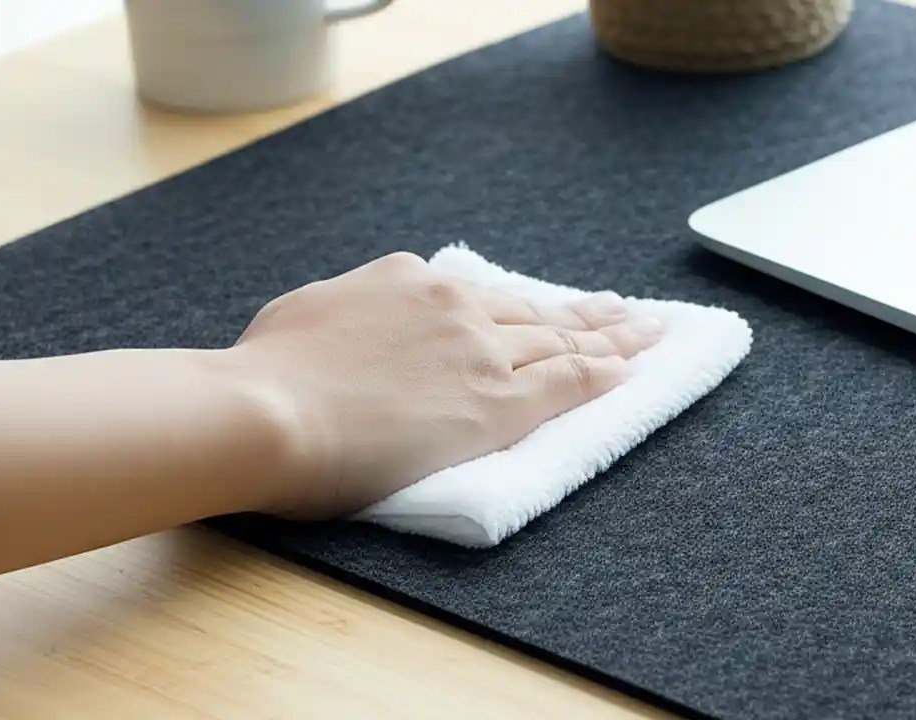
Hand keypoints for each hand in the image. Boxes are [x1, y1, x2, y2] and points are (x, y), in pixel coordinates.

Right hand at [222, 251, 662, 518]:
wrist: (268, 412)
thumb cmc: (266, 373)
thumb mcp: (308, 315)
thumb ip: (352, 314)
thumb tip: (357, 322)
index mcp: (410, 282)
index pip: (487, 297)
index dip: (529, 303)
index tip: (554, 303)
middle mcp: (456, 308)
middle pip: (537, 312)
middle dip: (589, 313)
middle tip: (629, 313)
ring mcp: (482, 354)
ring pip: (564, 341)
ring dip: (613, 339)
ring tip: (648, 335)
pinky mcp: (497, 406)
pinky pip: (568, 383)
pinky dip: (604, 374)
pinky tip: (630, 371)